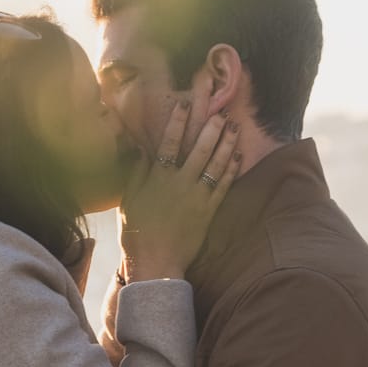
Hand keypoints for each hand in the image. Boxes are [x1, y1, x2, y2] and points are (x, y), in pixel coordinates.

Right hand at [119, 103, 239, 279]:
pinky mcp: (208, 211)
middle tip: (221, 113)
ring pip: (215, 164)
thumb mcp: (128, 201)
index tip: (185, 104)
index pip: (169, 143)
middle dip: (211, 129)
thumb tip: (140, 150)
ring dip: (226, 144)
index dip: (178, 122)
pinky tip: (238, 158)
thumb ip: (135, 173)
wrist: (155, 262)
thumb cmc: (136, 233)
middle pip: (199, 149)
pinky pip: (223, 186)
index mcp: (157, 178)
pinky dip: (231, 171)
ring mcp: (197, 197)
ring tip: (234, 128)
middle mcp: (179, 183)